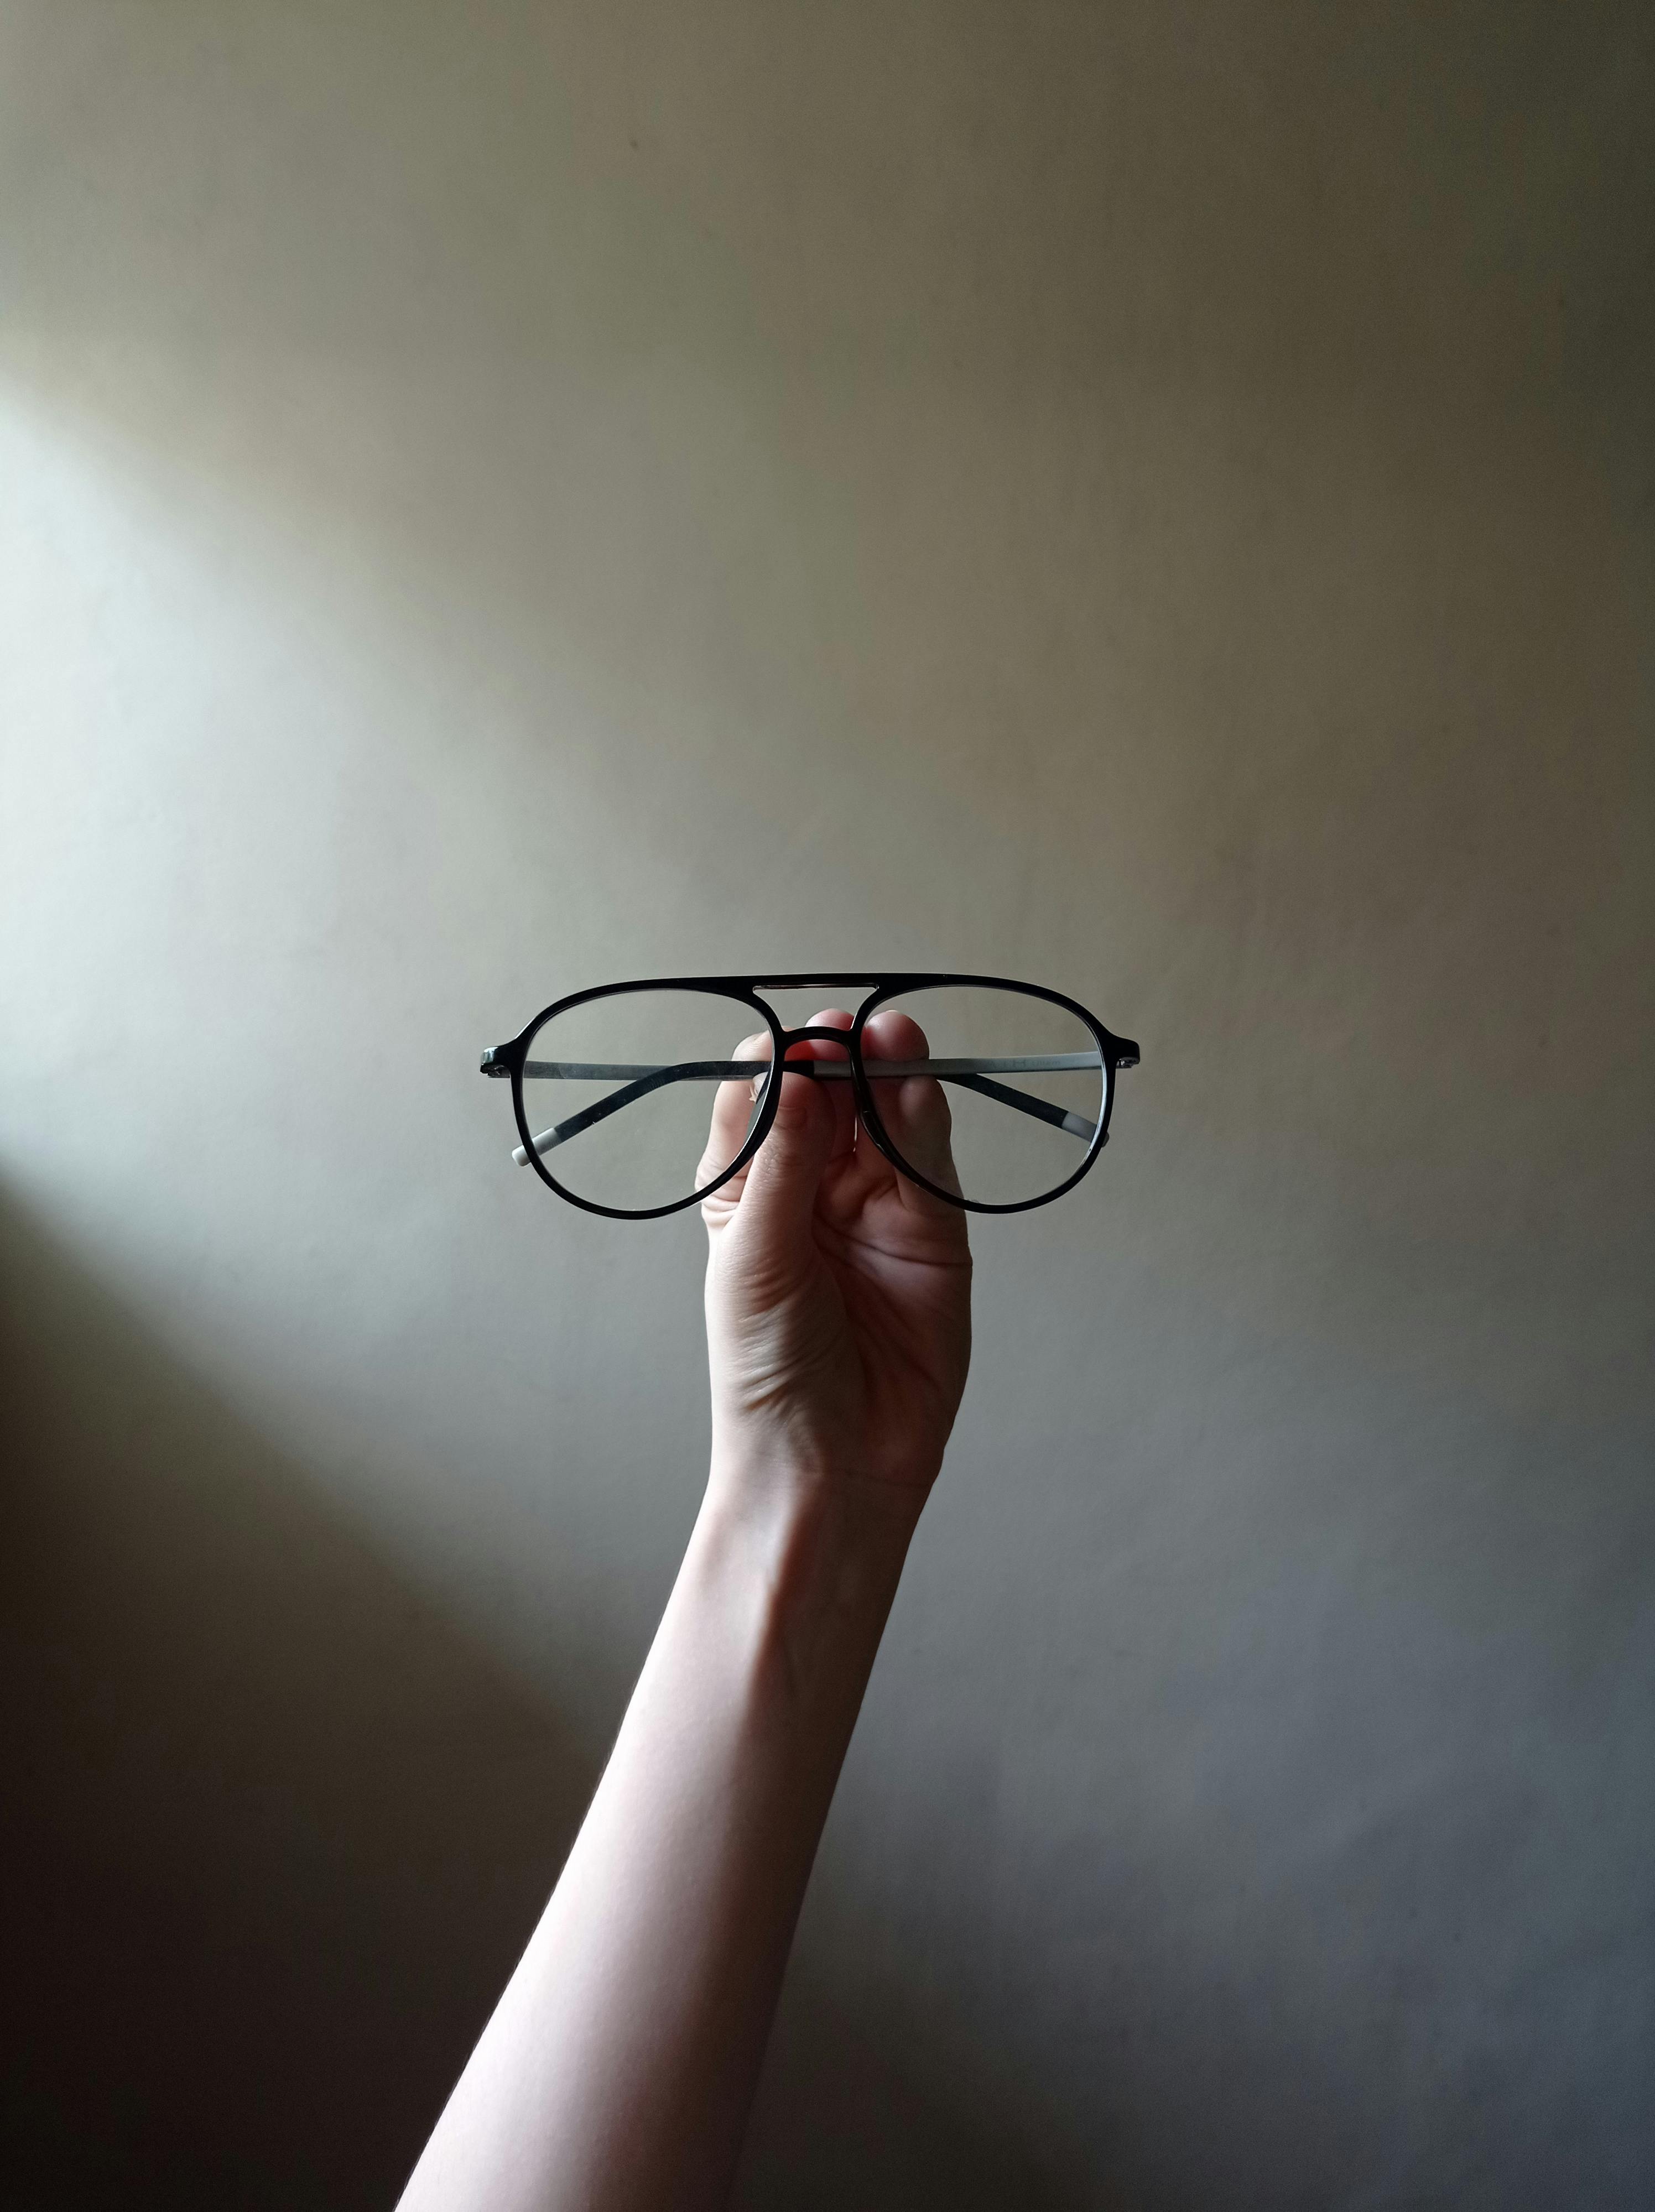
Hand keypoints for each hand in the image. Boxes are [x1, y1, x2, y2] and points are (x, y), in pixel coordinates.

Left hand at [698, 1008, 972, 1504]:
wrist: (833, 1466)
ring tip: (893, 1036)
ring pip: (884, 1118)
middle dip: (839, 1058)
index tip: (793, 1047)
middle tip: (849, 1032)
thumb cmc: (768, 1375)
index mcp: (748, 1189)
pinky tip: (918, 1085)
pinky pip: (929, 1162)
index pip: (763, 1100)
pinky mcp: (932, 1230)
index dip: (779, 1065)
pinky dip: (925, 1120)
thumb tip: (799, 1077)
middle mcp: (812, 1188)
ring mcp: (876, 1205)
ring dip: (889, 1073)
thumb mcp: (755, 1261)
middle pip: (830, 1096)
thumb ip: (782, 1167)